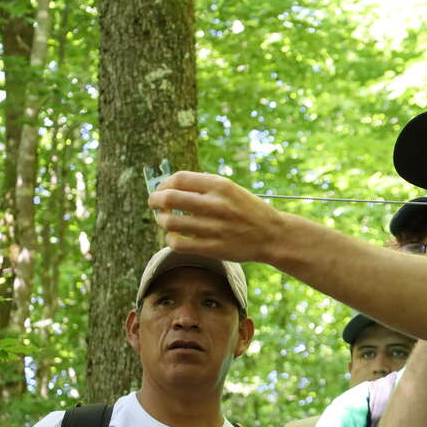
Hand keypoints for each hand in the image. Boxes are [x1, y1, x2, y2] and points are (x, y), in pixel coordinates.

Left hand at [148, 171, 282, 262]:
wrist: (272, 235)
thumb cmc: (248, 210)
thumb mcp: (231, 189)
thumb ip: (205, 186)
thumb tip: (171, 184)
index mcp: (220, 186)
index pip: (179, 178)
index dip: (163, 183)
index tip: (161, 188)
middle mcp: (216, 205)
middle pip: (169, 198)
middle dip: (154, 200)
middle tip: (153, 204)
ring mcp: (214, 227)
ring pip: (171, 222)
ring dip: (161, 220)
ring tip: (165, 221)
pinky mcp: (213, 247)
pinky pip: (178, 244)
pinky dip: (170, 239)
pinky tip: (174, 237)